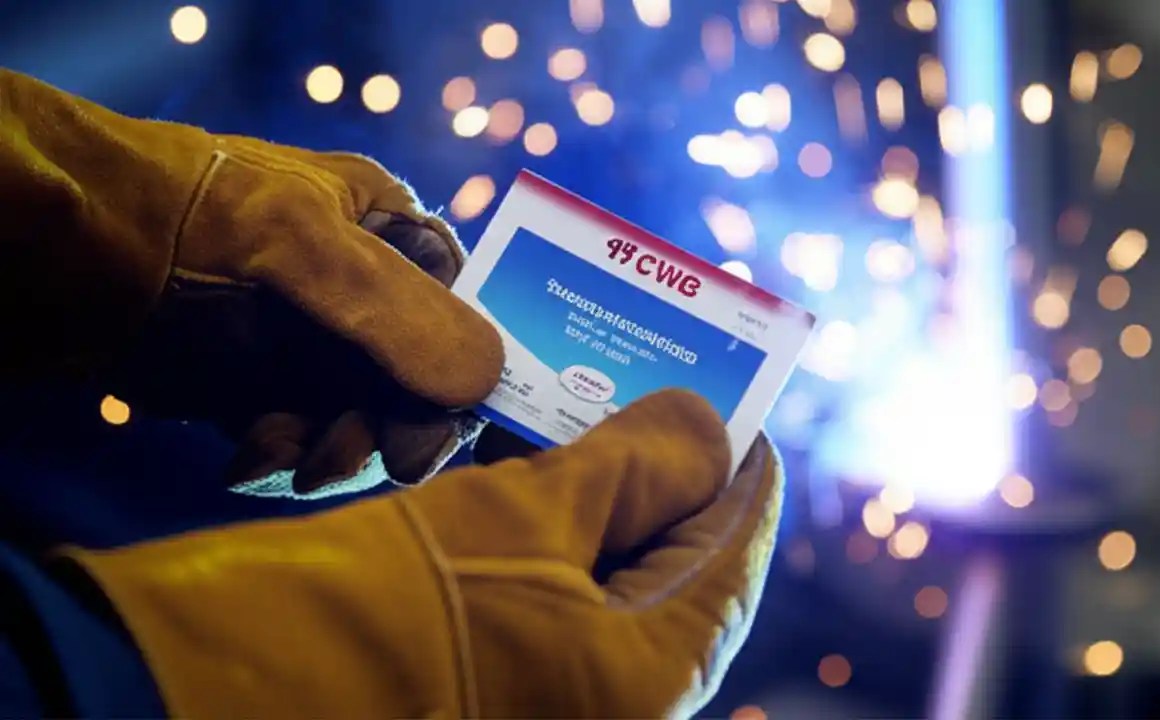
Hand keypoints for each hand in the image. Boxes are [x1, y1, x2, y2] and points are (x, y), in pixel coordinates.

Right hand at [65, 390, 782, 717]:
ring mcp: (550, 686)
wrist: (220, 694)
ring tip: (586, 400)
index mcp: (655, 672)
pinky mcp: (488, 669)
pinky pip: (543, 586)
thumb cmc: (393, 611)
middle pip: (672, 557)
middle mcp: (615, 694)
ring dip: (593, 485)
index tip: (737, 399)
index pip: (734, 551)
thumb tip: (711, 425)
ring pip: (600, 567)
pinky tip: (518, 459)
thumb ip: (636, 466)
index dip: (741, 465)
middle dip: (662, 465)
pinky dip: (540, 522)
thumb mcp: (529, 520)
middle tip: (655, 380)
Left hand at [103, 138, 502, 496]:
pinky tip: (245, 458)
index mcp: (386, 230)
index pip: (462, 312)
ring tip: (288, 460)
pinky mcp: (255, 386)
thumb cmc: (185, 217)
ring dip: (338, 452)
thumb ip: (401, 313)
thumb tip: (487, 380)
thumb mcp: (303, 247)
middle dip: (396, 425)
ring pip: (362, 420)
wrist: (52, 246)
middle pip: (417, 380)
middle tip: (379, 462)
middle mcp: (358, 289)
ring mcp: (306, 340)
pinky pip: (300, 438)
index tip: (437, 432)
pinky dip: (283, 457)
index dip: (465, 376)